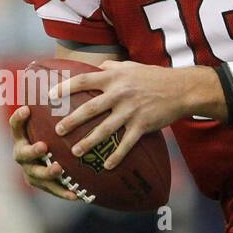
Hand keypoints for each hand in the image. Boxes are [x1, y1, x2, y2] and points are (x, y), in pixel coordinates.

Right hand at [9, 105, 80, 200]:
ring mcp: (31, 171)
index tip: (27, 109)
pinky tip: (76, 194)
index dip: (19, 119)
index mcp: (22, 136)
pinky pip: (52, 190)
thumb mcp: (55, 116)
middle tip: (43, 146)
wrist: (55, 156)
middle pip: (22, 154)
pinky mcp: (43, 185)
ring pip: (35, 174)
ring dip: (46, 172)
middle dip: (32, 150)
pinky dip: (63, 192)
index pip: (16, 126)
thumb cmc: (55, 130)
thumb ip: (59, 101)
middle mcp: (23, 154)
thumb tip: (73, 78)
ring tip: (58, 168)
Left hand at [52, 60, 216, 170]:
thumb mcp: (132, 66)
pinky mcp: (143, 125)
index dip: (65, 88)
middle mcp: (120, 94)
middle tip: (57, 131)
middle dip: (71, 121)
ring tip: (75, 152)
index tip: (50, 97)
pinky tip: (106, 166)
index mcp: (114, 78)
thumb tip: (97, 67)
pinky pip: (126, 144)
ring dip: (88, 142)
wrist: (182, 89)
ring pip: (105, 129)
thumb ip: (112, 67)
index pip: (83, 81)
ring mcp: (131, 111)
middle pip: (90, 109)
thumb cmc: (154, 76)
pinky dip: (116, 156)